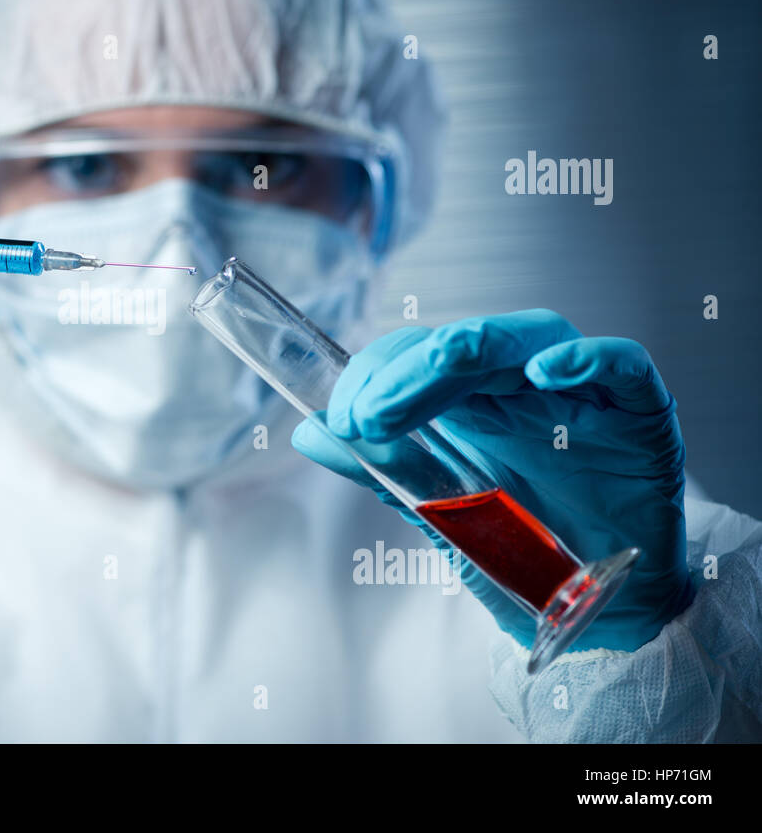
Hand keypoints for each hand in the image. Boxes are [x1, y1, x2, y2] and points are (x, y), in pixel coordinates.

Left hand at [292, 310, 693, 650]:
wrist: (608, 612)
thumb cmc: (527, 553)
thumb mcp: (444, 517)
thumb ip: (383, 470)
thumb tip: (309, 433)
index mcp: (468, 403)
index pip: (414, 358)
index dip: (375, 376)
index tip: (342, 418)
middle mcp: (519, 387)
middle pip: (463, 347)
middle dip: (410, 370)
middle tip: (370, 413)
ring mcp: (580, 395)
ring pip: (530, 337)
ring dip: (480, 346)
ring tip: (442, 360)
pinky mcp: (639, 414)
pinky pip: (623, 366)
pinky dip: (589, 359)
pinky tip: (548, 370)